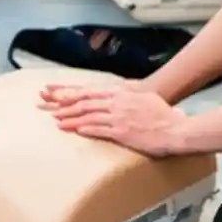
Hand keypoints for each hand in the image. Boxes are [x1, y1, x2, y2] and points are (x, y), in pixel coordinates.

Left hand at [37, 82, 187, 156]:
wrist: (176, 130)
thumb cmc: (164, 116)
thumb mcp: (146, 98)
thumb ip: (130, 95)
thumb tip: (122, 94)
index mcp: (121, 92)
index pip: (89, 89)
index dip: (69, 91)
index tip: (53, 92)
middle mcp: (117, 102)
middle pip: (83, 100)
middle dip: (62, 103)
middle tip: (45, 104)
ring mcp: (119, 116)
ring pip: (88, 114)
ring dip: (69, 117)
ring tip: (55, 120)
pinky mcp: (122, 132)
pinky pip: (98, 129)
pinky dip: (84, 128)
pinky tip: (73, 129)